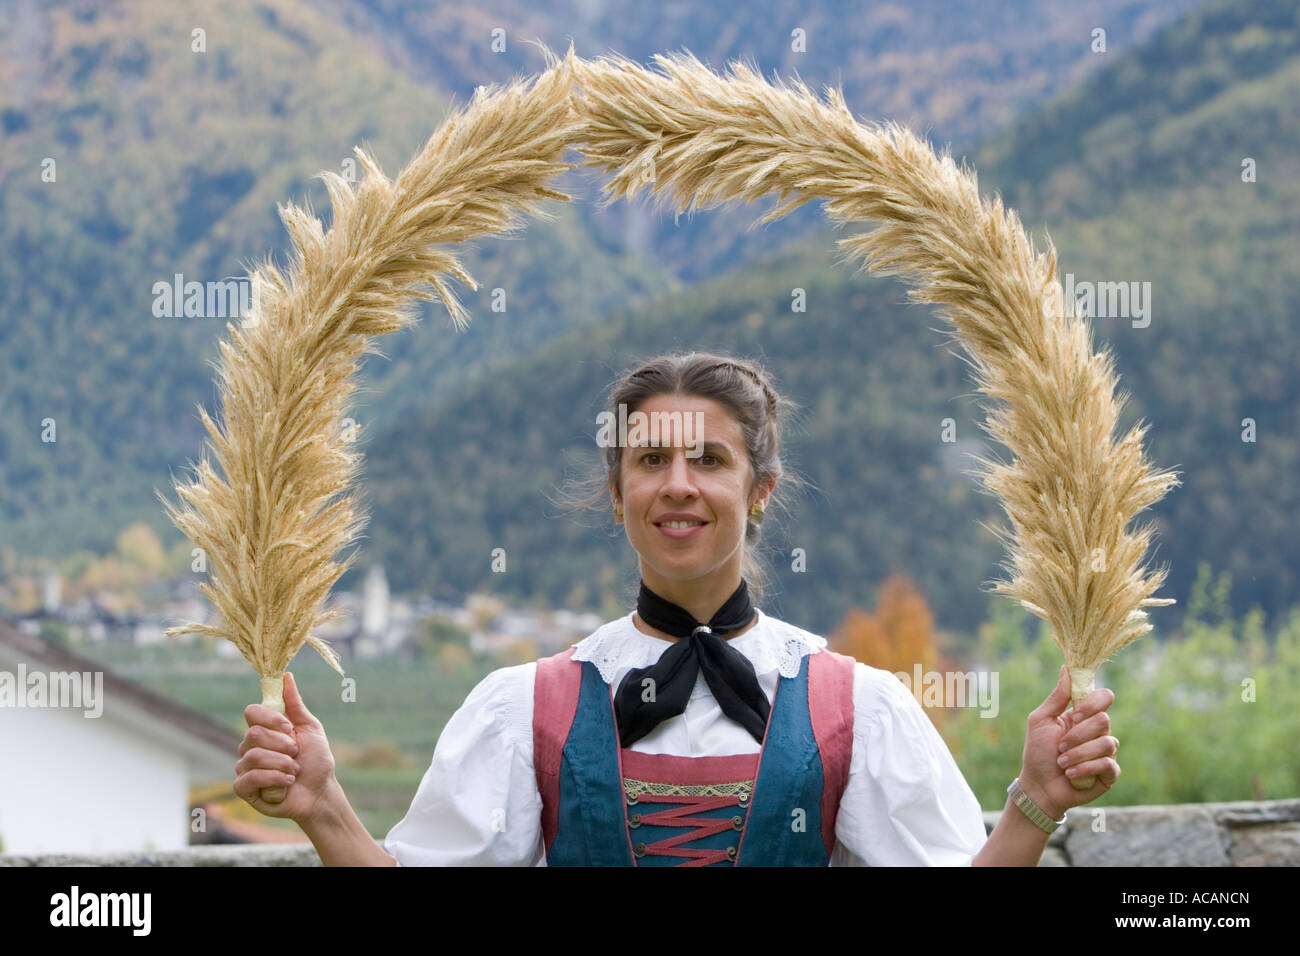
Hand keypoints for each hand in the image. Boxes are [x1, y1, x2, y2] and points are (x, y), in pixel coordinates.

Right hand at [234, 671, 336, 824]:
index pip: (251, 712)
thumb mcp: (310, 728)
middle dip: (283, 745)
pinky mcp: (243, 789)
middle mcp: (249, 746)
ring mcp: (244, 767)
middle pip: (253, 734)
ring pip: (253, 756)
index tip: (290, 728)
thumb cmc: (316, 760)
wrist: (320, 791)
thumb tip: (286, 676)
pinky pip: (248, 778)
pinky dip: (273, 779)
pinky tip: (287, 783)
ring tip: (294, 770)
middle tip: (296, 754)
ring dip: (283, 764)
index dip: (271, 719)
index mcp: (264, 729)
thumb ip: (295, 704)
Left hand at [1018, 664, 1119, 819]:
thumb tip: (1066, 668)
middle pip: (1104, 720)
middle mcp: (1098, 731)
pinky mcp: (1109, 773)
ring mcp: (1106, 752)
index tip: (1075, 714)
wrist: (1038, 786)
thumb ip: (1056, 697)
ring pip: (1107, 743)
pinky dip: (1085, 768)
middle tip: (1060, 746)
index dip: (1093, 703)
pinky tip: (1071, 774)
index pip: (1104, 697)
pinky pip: (1108, 764)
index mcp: (1083, 715)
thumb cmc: (1038, 752)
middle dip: (1078, 734)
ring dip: (1079, 754)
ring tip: (1062, 762)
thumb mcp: (1041, 721)